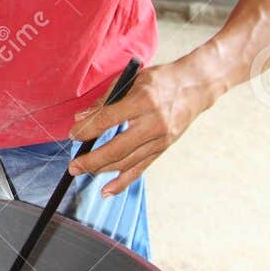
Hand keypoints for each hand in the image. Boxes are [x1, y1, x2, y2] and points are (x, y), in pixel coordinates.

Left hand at [66, 62, 210, 196]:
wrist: (196, 86)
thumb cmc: (160, 80)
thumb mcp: (132, 79)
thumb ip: (106, 100)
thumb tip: (81, 119)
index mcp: (143, 101)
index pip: (109, 119)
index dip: (88, 130)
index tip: (73, 135)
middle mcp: (153, 123)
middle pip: (117, 148)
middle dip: (92, 160)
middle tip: (73, 166)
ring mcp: (160, 139)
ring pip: (127, 161)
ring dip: (102, 169)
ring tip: (82, 171)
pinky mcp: (163, 148)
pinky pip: (140, 168)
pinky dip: (123, 181)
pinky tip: (107, 191)